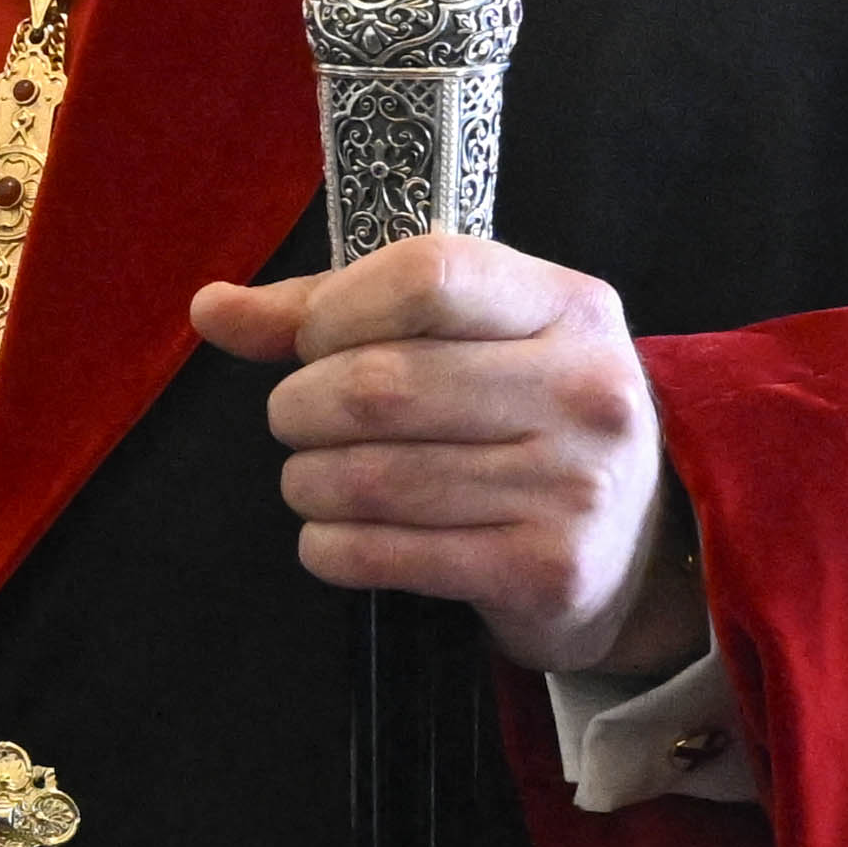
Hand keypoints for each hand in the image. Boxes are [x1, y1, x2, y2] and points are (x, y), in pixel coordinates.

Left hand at [185, 237, 698, 676]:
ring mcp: (573, 486)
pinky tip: (333, 536)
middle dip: (301, 406)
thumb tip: (212, 308)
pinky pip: (389, 554)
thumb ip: (338, 313)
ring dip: (308, 482)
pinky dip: (330, 547)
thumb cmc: (525, 421)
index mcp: (570, 307)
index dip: (336, 308)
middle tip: (296, 421)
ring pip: (373, 476)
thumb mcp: (467, 341)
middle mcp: (585, 390)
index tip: (310, 341)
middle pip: (382, 383)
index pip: (428, 275)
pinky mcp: (545, 571)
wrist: (635, 551)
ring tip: (313, 479)